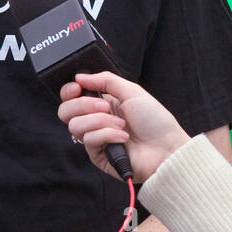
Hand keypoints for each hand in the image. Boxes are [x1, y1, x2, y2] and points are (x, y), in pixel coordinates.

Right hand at [57, 71, 189, 182]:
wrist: (166, 148)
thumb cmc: (155, 121)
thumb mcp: (132, 91)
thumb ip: (105, 80)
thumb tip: (80, 76)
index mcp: (103, 103)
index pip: (72, 97)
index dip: (69, 91)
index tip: (76, 88)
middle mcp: (96, 120)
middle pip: (66, 112)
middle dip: (83, 105)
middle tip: (104, 106)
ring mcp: (96, 139)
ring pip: (75, 126)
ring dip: (101, 121)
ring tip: (122, 124)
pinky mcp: (98, 156)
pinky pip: (89, 140)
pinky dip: (108, 135)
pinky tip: (123, 138)